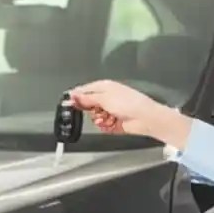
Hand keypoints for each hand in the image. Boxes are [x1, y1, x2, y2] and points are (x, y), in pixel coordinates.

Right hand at [68, 80, 185, 142]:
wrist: (145, 118)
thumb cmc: (127, 103)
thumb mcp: (104, 98)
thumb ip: (86, 98)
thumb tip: (72, 95)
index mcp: (103, 87)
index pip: (84, 90)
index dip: (76, 97)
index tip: (69, 104)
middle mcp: (105, 98)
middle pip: (87, 105)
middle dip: (90, 110)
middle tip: (97, 111)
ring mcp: (109, 110)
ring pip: (94, 117)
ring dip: (99, 119)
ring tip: (108, 118)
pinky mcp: (112, 122)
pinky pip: (101, 125)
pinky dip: (105, 126)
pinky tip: (112, 124)